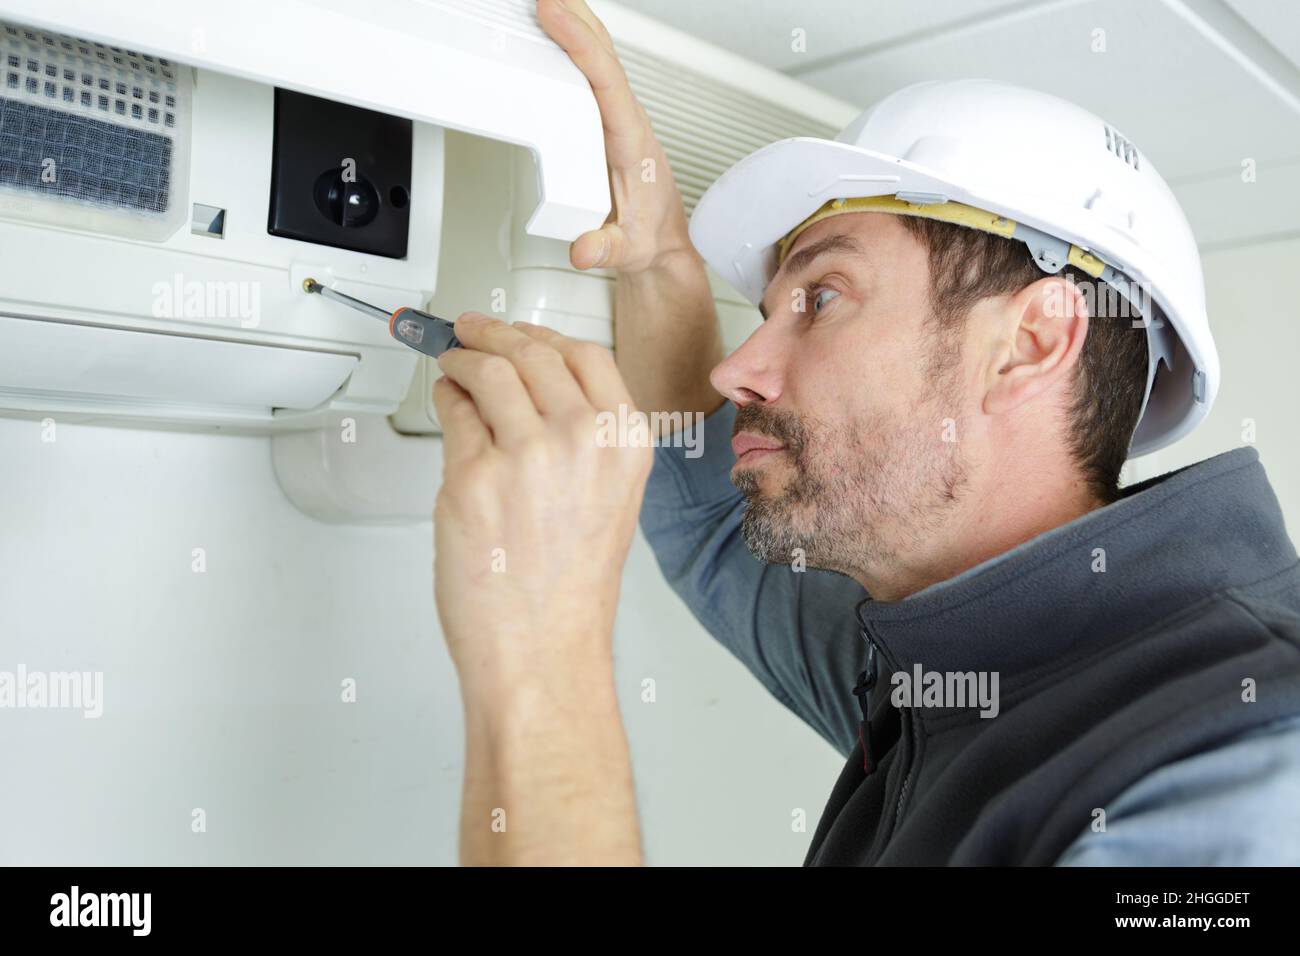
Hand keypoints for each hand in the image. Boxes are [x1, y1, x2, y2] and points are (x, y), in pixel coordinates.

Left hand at [431, 314, 652, 697]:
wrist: (542, 650)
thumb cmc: (569, 589)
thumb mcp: (607, 498)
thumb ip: (580, 437)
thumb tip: (525, 386)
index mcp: (626, 443)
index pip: (585, 354)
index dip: (543, 334)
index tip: (519, 330)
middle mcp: (583, 439)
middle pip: (531, 350)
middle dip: (492, 332)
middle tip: (469, 330)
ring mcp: (526, 455)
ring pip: (486, 371)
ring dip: (461, 356)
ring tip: (450, 359)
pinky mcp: (471, 476)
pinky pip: (453, 413)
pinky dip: (444, 398)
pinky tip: (444, 402)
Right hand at [537, 0, 693, 272]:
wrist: (662, 243)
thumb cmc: (647, 239)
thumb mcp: (627, 251)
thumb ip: (605, 250)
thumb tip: (584, 249)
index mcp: (632, 142)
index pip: (605, 81)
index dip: (580, 46)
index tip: (554, 16)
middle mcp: (628, 122)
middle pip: (603, 55)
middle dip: (574, 19)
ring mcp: (618, 118)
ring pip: (599, 58)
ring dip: (576, 24)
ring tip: (546, 2)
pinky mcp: (608, 120)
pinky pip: (593, 73)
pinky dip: (575, 44)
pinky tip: (558, 30)